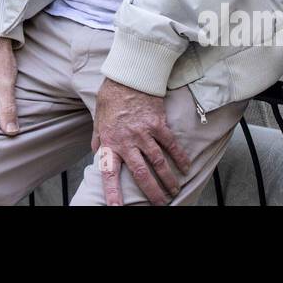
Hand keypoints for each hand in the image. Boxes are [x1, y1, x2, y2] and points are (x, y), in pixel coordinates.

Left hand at [92, 78, 190, 205]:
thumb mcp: (98, 117)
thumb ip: (98, 137)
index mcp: (110, 141)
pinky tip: (185, 167)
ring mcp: (144, 133)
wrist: (129, 75)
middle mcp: (127, 140)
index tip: (116, 208)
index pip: (109, 172)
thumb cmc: (111, 96)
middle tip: (159, 203)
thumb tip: (97, 152)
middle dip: (151, 192)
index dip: (112, 192)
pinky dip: (179, 157)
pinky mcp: (158, 124)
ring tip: (173, 191)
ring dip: (168, 179)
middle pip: (140, 173)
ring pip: (158, 163)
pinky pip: (171, 145)